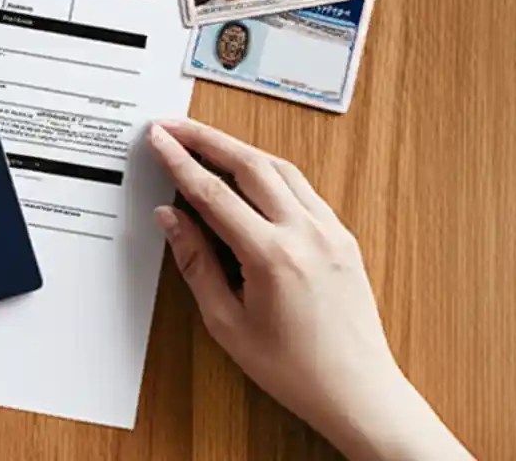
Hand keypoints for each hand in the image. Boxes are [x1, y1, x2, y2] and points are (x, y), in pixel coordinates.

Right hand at [148, 119, 468, 460]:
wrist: (356, 389)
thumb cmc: (294, 368)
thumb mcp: (228, 323)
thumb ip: (196, 264)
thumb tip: (171, 219)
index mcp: (272, 256)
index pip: (214, 193)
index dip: (180, 161)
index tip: (159, 140)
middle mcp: (305, 233)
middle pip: (249, 164)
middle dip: (207, 139)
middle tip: (174, 127)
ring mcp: (329, 230)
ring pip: (280, 168)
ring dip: (239, 148)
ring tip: (206, 141)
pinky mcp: (342, 236)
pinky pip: (302, 188)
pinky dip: (271, 171)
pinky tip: (251, 172)